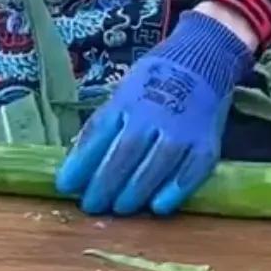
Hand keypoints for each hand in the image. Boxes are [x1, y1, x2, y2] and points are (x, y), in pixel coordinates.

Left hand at [55, 9, 254, 216]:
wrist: (202, 61)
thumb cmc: (154, 83)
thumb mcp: (123, 93)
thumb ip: (106, 124)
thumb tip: (78, 162)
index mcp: (126, 101)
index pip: (97, 134)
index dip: (80, 162)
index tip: (65, 186)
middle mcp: (152, 115)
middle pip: (123, 154)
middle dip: (104, 184)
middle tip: (91, 205)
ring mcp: (180, 130)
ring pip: (154, 167)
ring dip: (134, 192)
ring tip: (119, 209)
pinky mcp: (205, 145)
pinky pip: (190, 172)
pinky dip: (174, 191)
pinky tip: (159, 206)